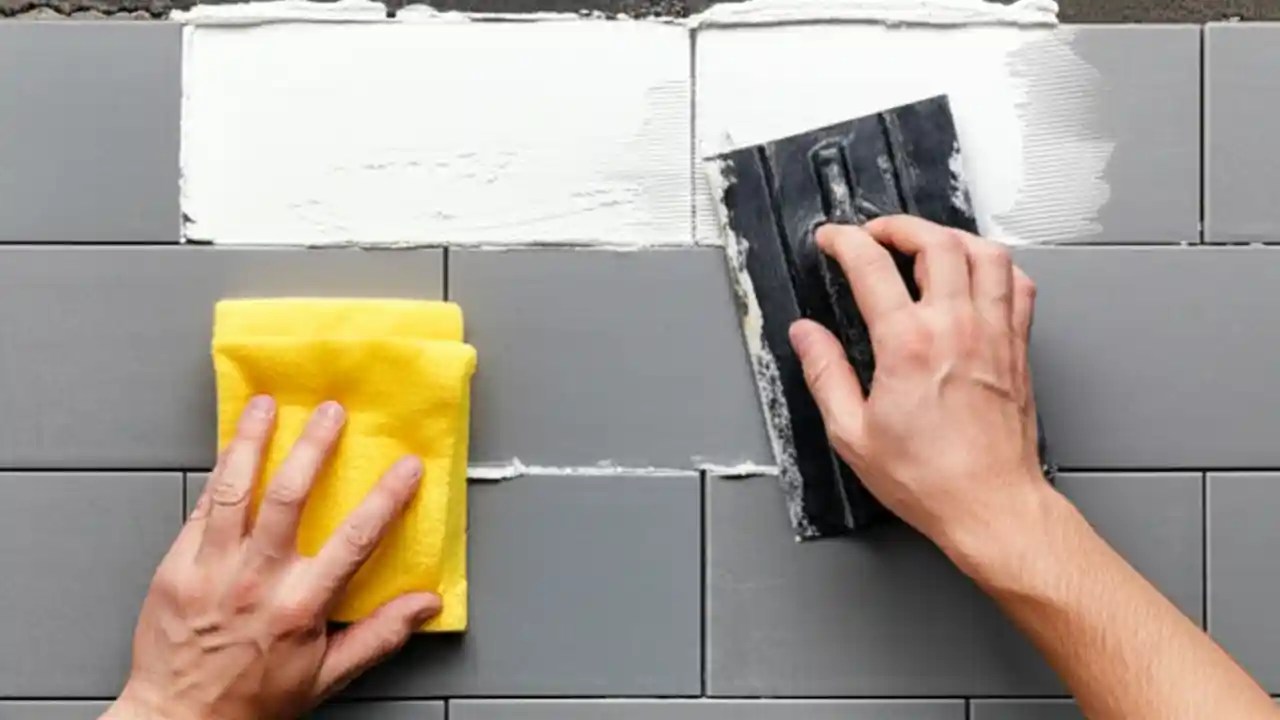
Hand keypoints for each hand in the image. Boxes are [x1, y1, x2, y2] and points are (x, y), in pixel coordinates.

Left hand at [103, 397, 439, 719]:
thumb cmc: (252, 700)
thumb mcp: (327, 677)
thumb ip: (379, 636)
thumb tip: (425, 606)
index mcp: (299, 606)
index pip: (355, 539)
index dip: (386, 498)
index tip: (407, 468)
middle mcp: (256, 580)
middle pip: (289, 496)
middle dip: (314, 446)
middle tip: (331, 412)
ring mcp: (211, 568)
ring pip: (234, 489)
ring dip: (252, 441)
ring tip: (267, 406)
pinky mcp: (176, 566)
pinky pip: (200, 508)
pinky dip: (218, 474)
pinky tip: (230, 449)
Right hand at [789, 217, 1048, 566]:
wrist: (990, 505)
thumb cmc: (929, 479)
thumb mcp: (852, 433)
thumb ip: (825, 374)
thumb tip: (806, 336)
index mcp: (908, 345)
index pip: (871, 265)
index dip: (845, 241)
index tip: (832, 240)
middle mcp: (956, 327)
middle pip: (934, 241)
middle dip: (897, 226)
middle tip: (875, 234)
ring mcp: (994, 332)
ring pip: (984, 252)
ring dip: (950, 236)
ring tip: (925, 244)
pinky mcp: (1017, 347)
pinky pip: (1018, 284)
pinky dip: (995, 267)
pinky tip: (975, 275)